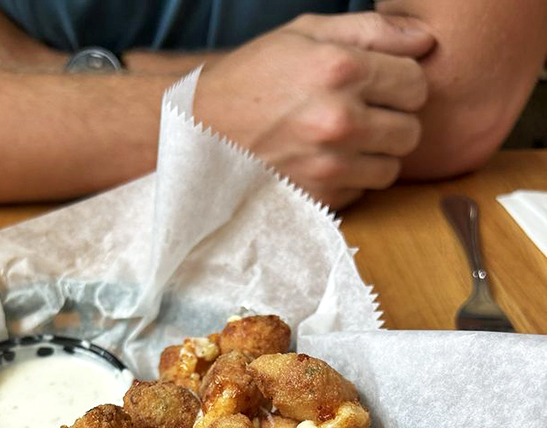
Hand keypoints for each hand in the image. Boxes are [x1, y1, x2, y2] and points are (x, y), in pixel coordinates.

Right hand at [195, 12, 434, 208]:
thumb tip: (426, 40)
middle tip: (365, 114)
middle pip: (411, 131)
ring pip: (391, 168)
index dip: (403, 84)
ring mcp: (328, 165)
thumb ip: (371, 30)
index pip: (416, 84)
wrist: (201, 130)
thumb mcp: (306, 33)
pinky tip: (325, 162)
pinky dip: (351, 180)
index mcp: (341, 69)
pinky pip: (361, 192)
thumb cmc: (254, 76)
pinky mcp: (317, 198)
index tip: (381, 86)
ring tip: (347, 141)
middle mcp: (339, 120)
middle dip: (394, 121)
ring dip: (376, 156)